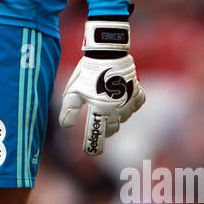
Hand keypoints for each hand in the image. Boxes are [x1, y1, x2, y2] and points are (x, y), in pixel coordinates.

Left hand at [58, 19, 144, 155]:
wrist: (107, 51)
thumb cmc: (87, 71)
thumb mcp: (73, 90)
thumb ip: (69, 110)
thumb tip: (66, 127)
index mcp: (101, 110)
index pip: (97, 135)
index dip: (93, 146)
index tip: (90, 151)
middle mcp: (118, 109)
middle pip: (112, 129)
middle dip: (103, 130)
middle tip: (96, 124)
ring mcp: (129, 101)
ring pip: (124, 119)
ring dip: (115, 118)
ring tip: (106, 107)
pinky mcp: (137, 92)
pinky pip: (136, 106)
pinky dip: (129, 107)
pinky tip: (122, 101)